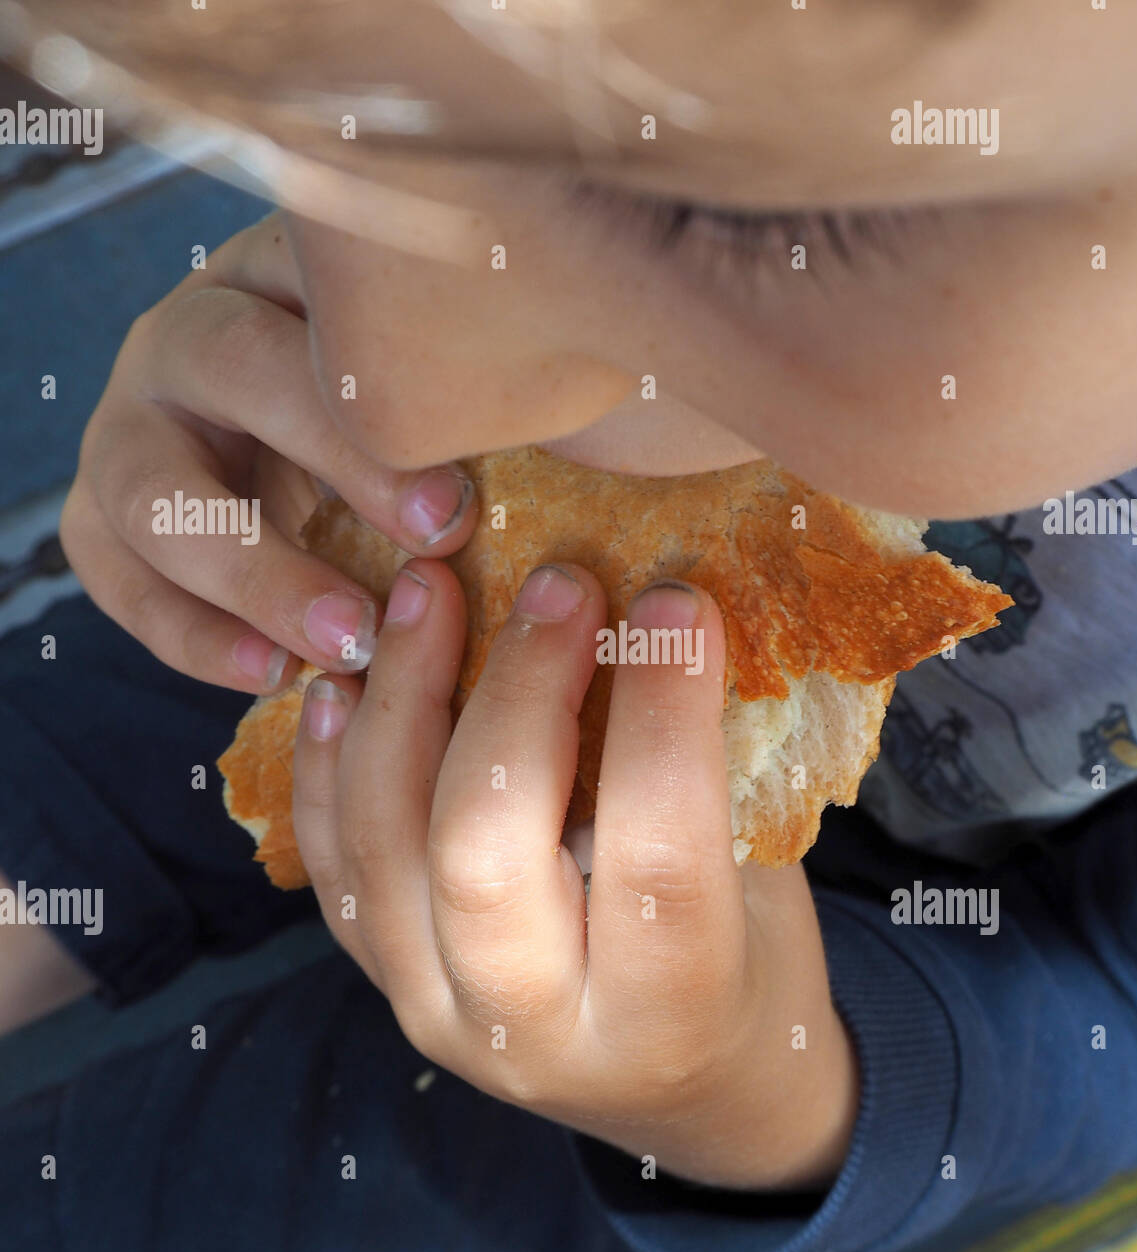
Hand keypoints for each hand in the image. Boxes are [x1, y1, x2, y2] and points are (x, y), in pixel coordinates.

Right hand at [59, 213, 476, 692]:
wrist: (283, 458)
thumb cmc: (411, 423)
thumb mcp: (449, 381)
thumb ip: (502, 387)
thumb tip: (624, 416)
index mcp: (286, 276)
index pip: (323, 287)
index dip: (391, 383)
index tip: (468, 490)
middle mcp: (194, 332)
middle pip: (231, 364)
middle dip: (332, 456)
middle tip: (434, 541)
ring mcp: (132, 423)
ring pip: (154, 487)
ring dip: (257, 573)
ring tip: (349, 641)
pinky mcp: (97, 516)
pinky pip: (114, 576)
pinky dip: (191, 635)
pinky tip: (273, 676)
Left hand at [292, 558, 858, 1190]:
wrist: (693, 1093)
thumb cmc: (752, 971)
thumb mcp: (766, 885)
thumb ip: (711, 777)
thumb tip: (657, 616)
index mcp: (670, 1010)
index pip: (656, 853)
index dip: (663, 712)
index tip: (672, 603)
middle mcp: (535, 1033)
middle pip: (485, 853)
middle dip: (515, 697)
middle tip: (556, 585)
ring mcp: (437, 1014)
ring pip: (384, 850)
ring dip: (402, 703)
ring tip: (429, 592)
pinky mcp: (385, 986)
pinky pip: (334, 870)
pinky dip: (330, 765)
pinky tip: (347, 682)